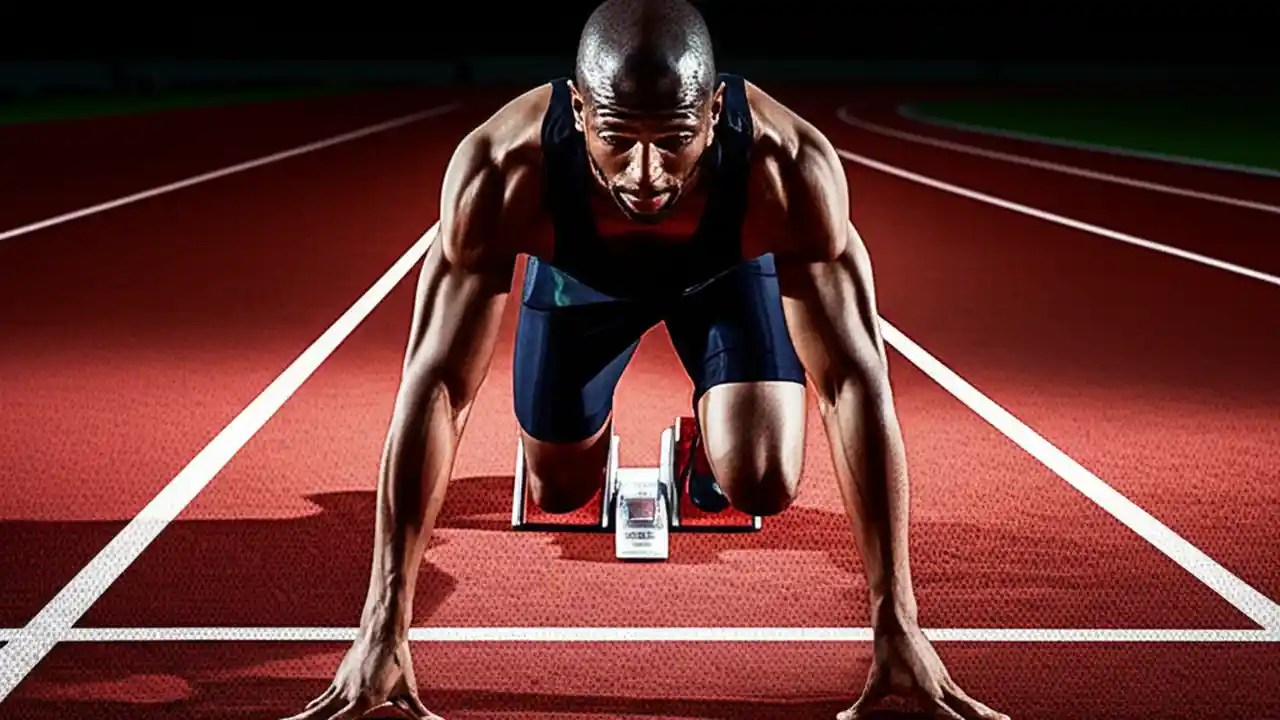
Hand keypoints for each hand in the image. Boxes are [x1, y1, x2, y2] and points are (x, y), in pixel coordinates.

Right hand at [282, 626, 440, 719]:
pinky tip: (303, 715)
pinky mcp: (337, 683)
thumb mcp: (408, 691)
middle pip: (316, 717)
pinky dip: (310, 711)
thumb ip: (420, 713)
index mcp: (361, 701)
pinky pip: (320, 701)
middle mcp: (345, 695)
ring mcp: (338, 688)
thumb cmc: (398, 660)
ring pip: (314, 710)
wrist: (383, 630)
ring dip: (299, 719)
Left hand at [839, 624, 1008, 719]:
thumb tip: (842, 719)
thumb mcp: (874, 685)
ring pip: (971, 704)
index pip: (949, 717)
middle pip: (969, 710)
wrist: (898, 624)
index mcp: (926, 694)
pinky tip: (991, 714)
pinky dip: (979, 707)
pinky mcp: (946, 678)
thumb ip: (861, 708)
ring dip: (988, 715)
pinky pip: (966, 697)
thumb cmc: (886, 655)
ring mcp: (946, 682)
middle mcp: (941, 688)